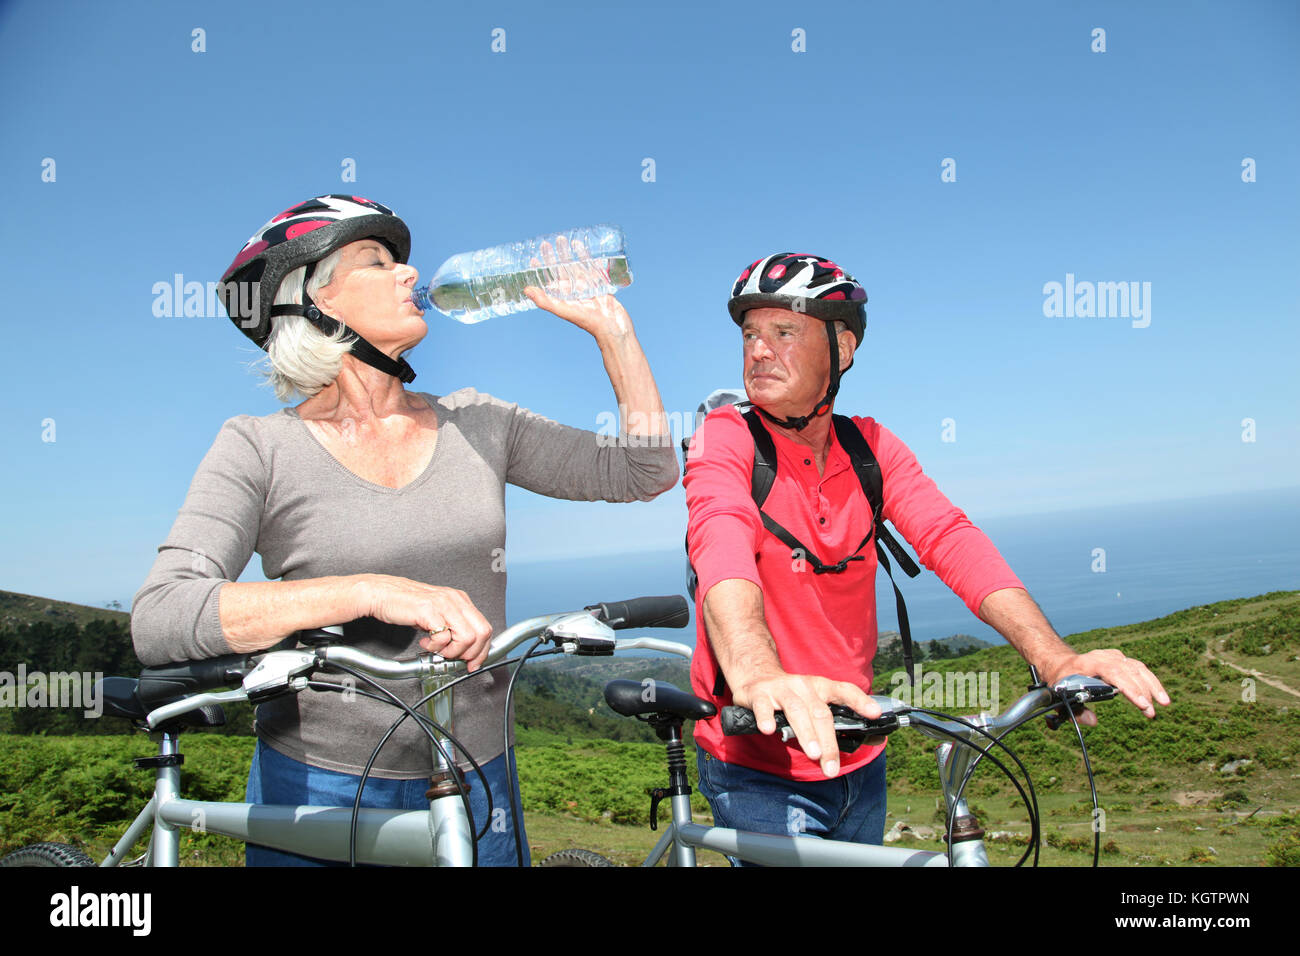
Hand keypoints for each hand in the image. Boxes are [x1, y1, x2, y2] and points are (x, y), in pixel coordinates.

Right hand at [358, 574, 492, 671]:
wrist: (381, 593)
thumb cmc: (406, 603)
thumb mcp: (437, 612)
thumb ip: (452, 626)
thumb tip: (464, 649)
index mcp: (460, 599)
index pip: (485, 628)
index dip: (482, 650)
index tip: (473, 662)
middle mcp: (455, 599)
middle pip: (481, 633)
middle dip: (471, 653)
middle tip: (454, 659)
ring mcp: (443, 604)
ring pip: (467, 637)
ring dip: (452, 651)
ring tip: (437, 649)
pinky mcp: (429, 610)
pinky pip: (443, 637)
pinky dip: (435, 647)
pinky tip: (424, 642)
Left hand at [522, 236, 631, 341]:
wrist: (613, 328)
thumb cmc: (589, 322)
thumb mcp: (564, 310)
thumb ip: (545, 301)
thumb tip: (526, 290)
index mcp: (563, 297)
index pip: (548, 280)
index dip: (540, 269)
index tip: (534, 257)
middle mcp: (574, 291)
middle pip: (561, 270)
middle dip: (555, 256)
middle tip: (549, 242)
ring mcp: (587, 288)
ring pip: (576, 267)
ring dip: (570, 254)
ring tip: (566, 239)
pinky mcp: (600, 285)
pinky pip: (593, 268)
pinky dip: (588, 257)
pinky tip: (584, 247)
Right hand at [733, 671, 881, 777]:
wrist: (755, 674)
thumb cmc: (792, 695)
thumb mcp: (815, 702)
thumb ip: (840, 721)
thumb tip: (875, 739)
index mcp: (820, 687)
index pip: (844, 691)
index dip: (860, 701)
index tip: (875, 713)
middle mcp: (803, 686)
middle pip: (820, 713)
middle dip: (828, 742)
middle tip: (832, 766)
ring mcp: (781, 689)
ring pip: (797, 711)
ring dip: (807, 733)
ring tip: (814, 754)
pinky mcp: (759, 694)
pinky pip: (764, 707)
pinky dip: (766, 718)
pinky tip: (769, 730)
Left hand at [1042, 648, 1170, 722]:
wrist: (1060, 662)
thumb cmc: (1060, 680)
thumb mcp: (1060, 696)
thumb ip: (1076, 711)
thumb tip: (1093, 722)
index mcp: (1090, 663)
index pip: (1115, 673)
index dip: (1131, 688)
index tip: (1143, 704)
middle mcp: (1104, 657)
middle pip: (1130, 670)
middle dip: (1144, 692)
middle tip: (1151, 713)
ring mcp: (1113, 656)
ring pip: (1138, 668)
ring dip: (1153, 685)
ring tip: (1164, 703)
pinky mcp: (1119, 659)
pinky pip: (1137, 668)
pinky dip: (1149, 680)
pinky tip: (1156, 694)